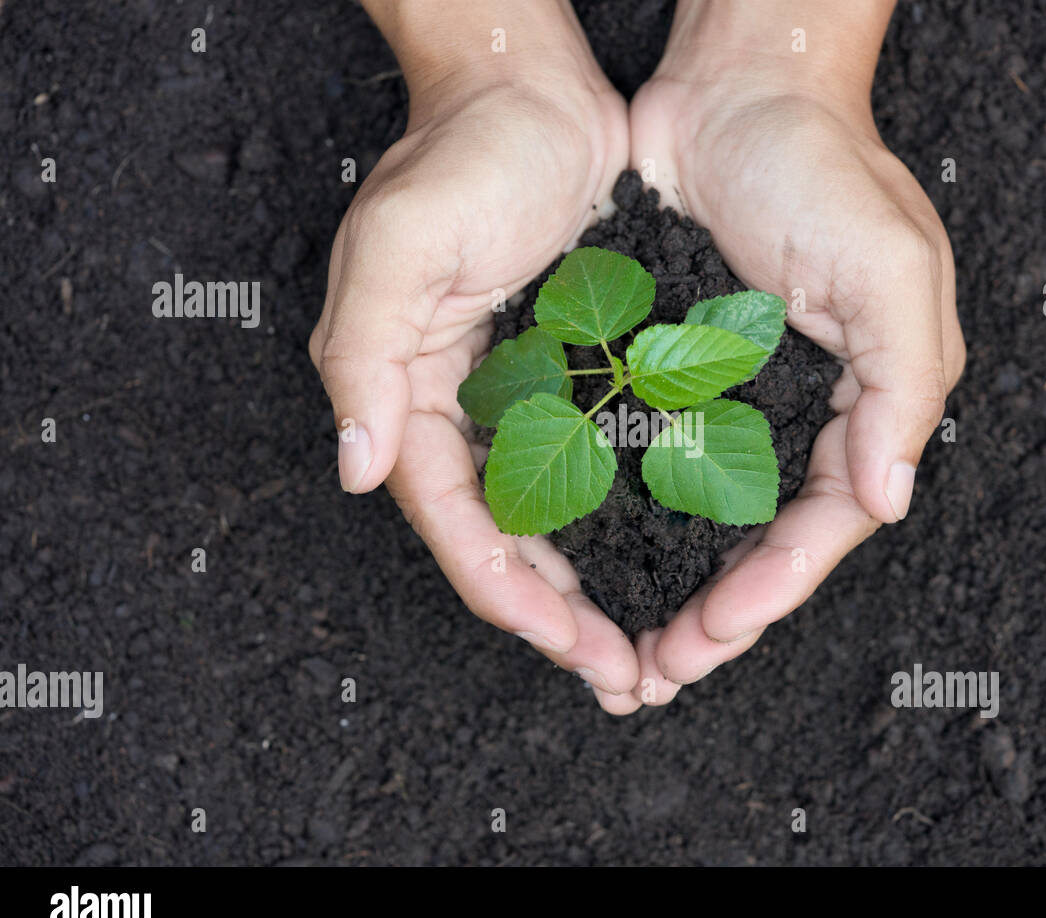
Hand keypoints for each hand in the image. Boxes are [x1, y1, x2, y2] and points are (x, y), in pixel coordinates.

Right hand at [310, 0, 639, 699]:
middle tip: (624, 677)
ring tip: (647, 648)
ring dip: (594, 588)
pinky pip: (599, 467)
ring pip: (557, 520)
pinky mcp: (579, 375)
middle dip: (559, 618)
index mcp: (414, 398)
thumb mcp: (399, 246)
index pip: (456, 523)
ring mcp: (526, 399)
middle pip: (509, 542)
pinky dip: (625, 520)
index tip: (569, 646)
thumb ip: (366, 357)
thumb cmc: (460, 155)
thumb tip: (358, 468)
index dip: (509, 595)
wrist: (529, 92)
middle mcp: (467, 412)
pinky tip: (666, 557)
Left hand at [612, 0, 965, 708]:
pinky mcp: (670, 372)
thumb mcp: (889, 267)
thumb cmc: (824, 163)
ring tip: (627, 650)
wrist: (735, 86)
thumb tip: (889, 501)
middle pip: (760, 542)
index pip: (823, 524)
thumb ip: (900, 388)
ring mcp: (730, 399)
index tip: (713, 634)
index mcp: (863, 404)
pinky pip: (652, 462)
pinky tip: (593, 559)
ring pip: (702, 521)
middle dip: (717, 612)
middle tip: (658, 672)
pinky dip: (628, 517)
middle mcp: (797, 415)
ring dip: (670, 586)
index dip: (773, 587)